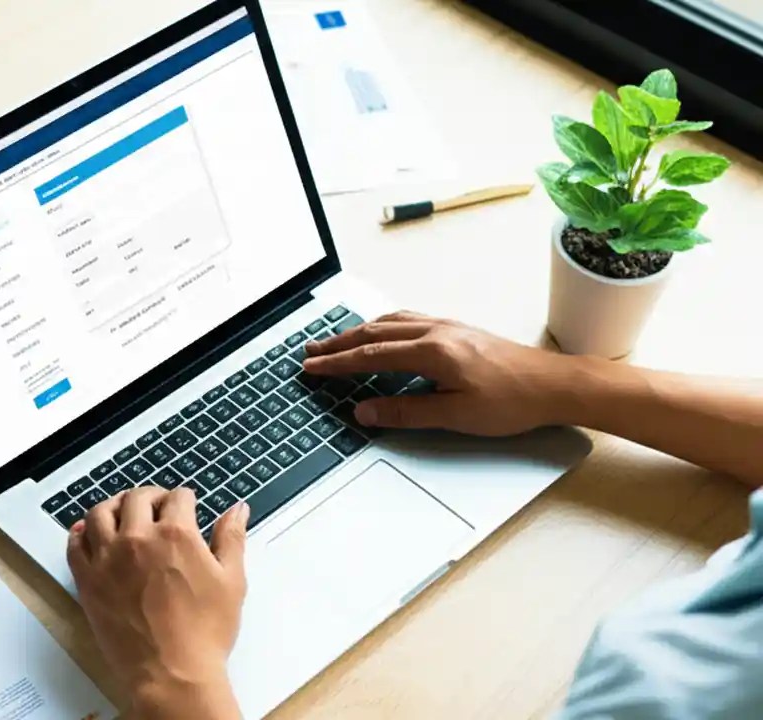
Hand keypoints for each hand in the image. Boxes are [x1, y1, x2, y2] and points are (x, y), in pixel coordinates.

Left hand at [68, 487, 246, 719]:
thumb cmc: (205, 632)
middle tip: (156, 504)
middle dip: (150, 496)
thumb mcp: (231, 581)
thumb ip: (231, 538)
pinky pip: (75, 546)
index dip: (185, 498)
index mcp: (176, 534)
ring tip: (122, 512)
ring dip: (113, 506)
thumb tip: (237, 509)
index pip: (177, 497)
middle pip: (136, 498)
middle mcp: (137, 538)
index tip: (185, 503)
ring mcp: (108, 559)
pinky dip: (80, 534)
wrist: (172, 674)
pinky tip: (89, 534)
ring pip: (100, 513)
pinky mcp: (88, 582)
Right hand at [302, 311, 575, 435]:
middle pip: (373, 333)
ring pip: (390, 322)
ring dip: (358, 331)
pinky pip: (408, 320)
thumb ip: (406, 412)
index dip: (336, 363)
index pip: (370, 355)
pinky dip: (382, 325)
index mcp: (431, 351)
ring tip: (335, 341)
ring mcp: (447, 326)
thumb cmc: (513, 401)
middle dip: (338, 343)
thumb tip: (365, 411)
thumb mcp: (456, 415)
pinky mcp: (457, 329)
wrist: (555, 384)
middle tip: (310, 352)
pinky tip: (381, 331)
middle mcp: (435, 331)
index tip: (311, 368)